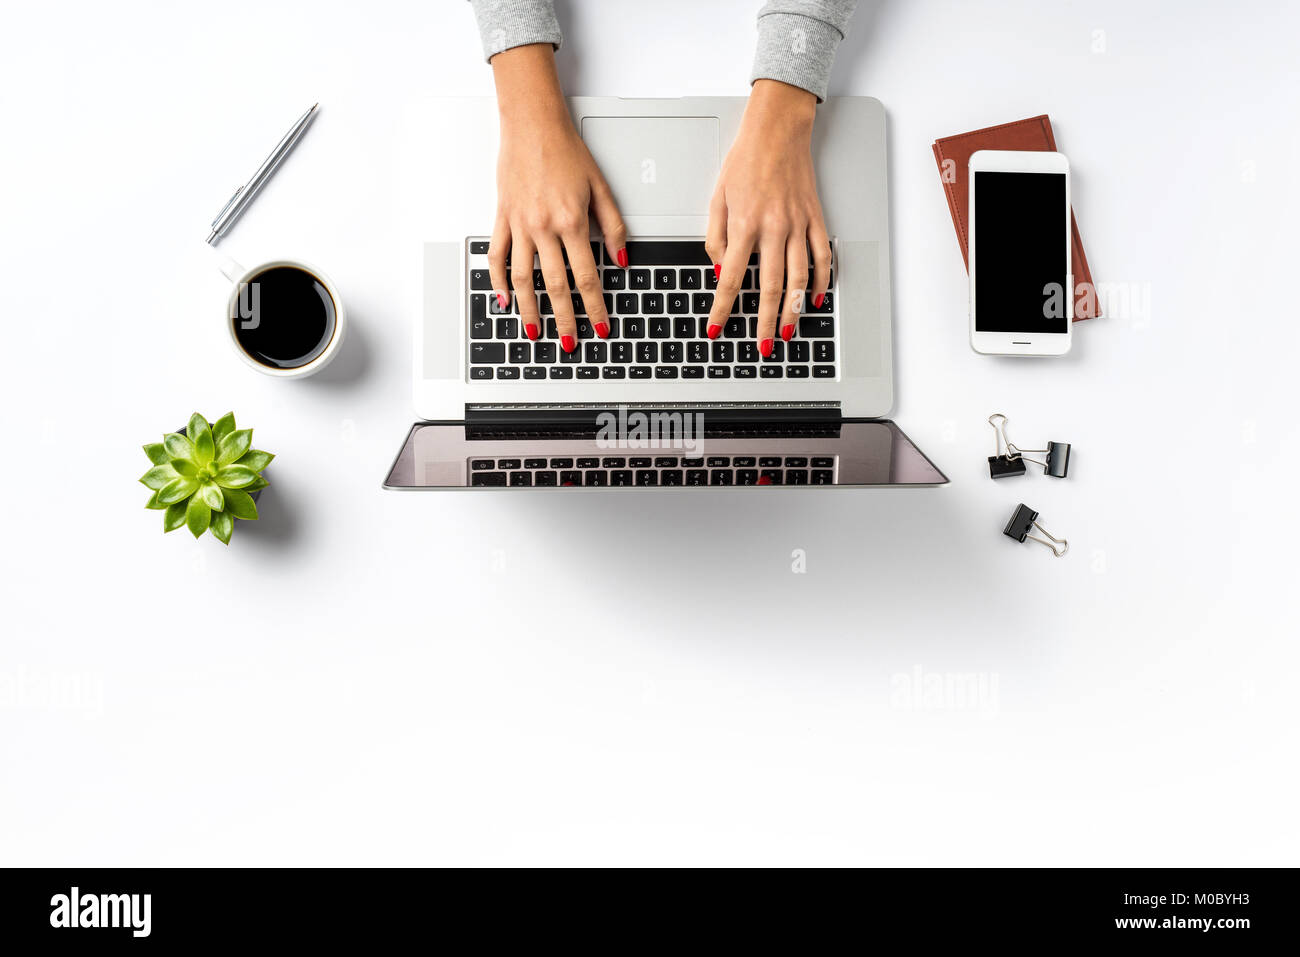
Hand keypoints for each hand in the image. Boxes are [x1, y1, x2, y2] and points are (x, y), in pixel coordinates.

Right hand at [486, 44, 626, 352]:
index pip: (587, 277)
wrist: (532, 124)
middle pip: (555, 285)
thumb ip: (612, 225)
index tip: (600, 326)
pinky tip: (505, 300)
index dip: (595, 307)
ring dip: (530, 309)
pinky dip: (499, 281)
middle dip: (564, 318)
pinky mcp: (502, 218)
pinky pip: (497, 256)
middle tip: (569, 342)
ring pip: (523, 278)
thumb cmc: (566, 150)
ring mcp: (519, 225)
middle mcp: (544, 228)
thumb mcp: (600, 187)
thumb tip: (622, 259)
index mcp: (572, 222)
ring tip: (535, 331)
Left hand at [704, 80, 830, 355]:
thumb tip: (723, 272)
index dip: (722, 308)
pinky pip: (822, 257)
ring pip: (799, 278)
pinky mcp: (815, 219)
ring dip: (794, 310)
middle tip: (763, 346)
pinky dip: (821, 281)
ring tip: (789, 332)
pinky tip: (817, 300)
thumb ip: (716, 239)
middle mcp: (774, 228)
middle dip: (765, 322)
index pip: (731, 278)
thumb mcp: (717, 198)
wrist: (777, 130)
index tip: (716, 327)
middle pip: (770, 287)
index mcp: (745, 224)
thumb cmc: (745, 160)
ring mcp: (799, 224)